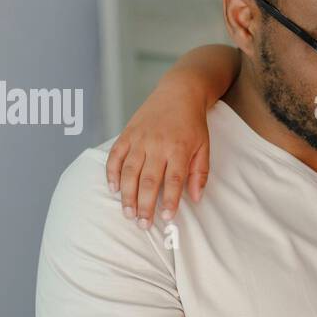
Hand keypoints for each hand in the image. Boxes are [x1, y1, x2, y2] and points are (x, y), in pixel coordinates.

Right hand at [105, 81, 210, 226]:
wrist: (179, 92)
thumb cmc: (193, 124)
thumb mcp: (204, 147)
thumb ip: (200, 173)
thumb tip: (196, 198)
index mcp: (178, 149)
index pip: (173, 181)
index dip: (170, 201)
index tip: (167, 218)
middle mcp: (157, 145)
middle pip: (149, 180)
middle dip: (145, 205)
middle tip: (143, 224)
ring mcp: (140, 139)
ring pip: (129, 171)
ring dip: (127, 195)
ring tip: (128, 213)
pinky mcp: (127, 133)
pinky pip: (115, 155)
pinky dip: (111, 173)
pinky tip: (113, 189)